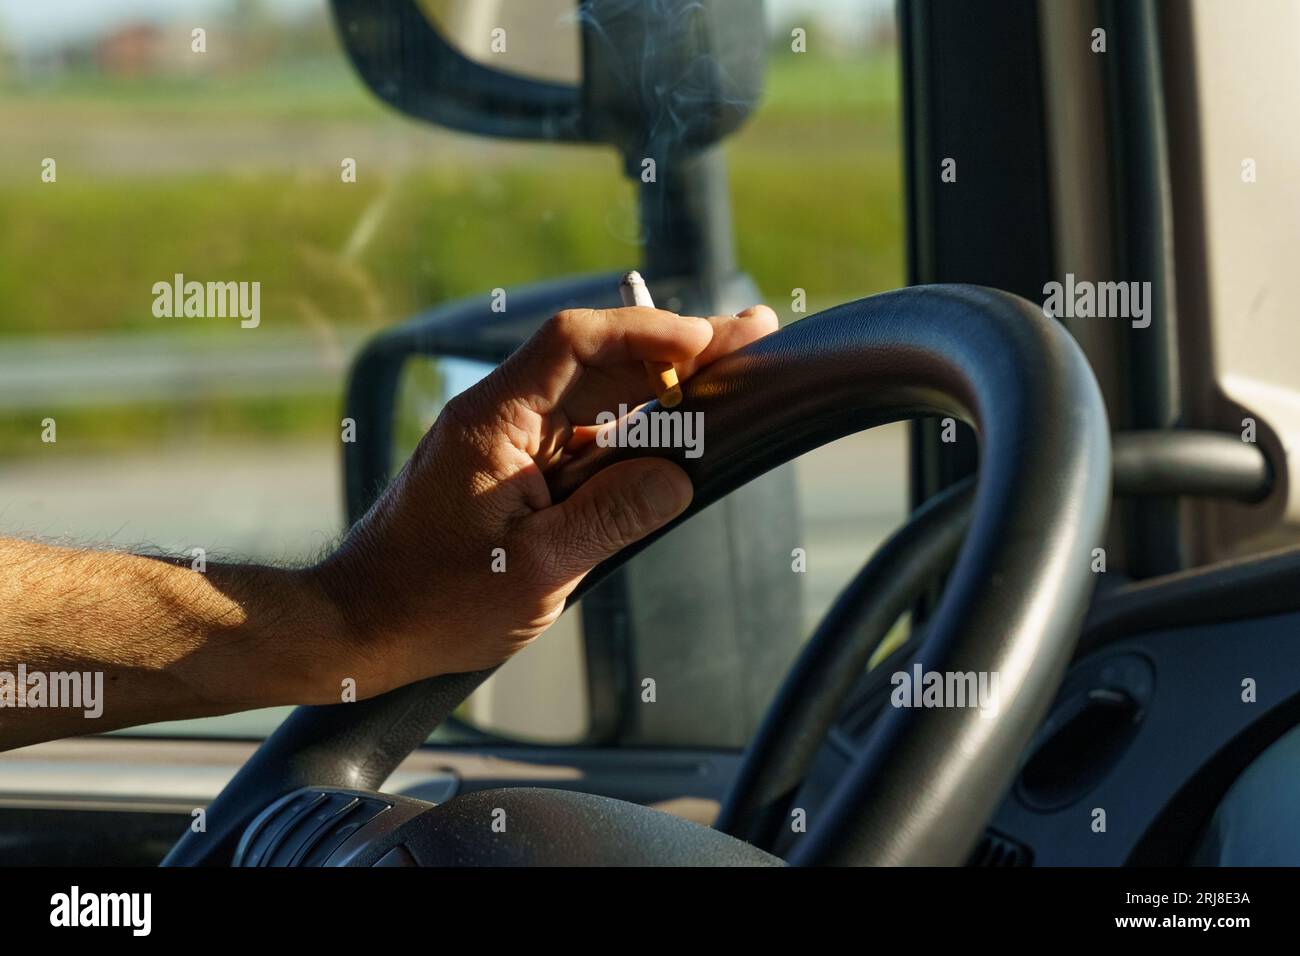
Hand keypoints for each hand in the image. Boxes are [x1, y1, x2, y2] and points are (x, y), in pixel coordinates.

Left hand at [313, 304, 777, 696]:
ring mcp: (505, 441)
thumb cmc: (432, 602)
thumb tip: (678, 479)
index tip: (706, 341)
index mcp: (494, 422)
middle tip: (746, 339)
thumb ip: (611, 517)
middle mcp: (498, 416)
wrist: (362, 625)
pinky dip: (628, 429)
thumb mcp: (536, 568)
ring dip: (656, 386)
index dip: (646, 331)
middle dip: (671, 349)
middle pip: (594, 359)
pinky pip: (580, 434)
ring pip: (592, 394)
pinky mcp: (511, 470)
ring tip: (726, 375)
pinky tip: (673, 429)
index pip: (574, 342)